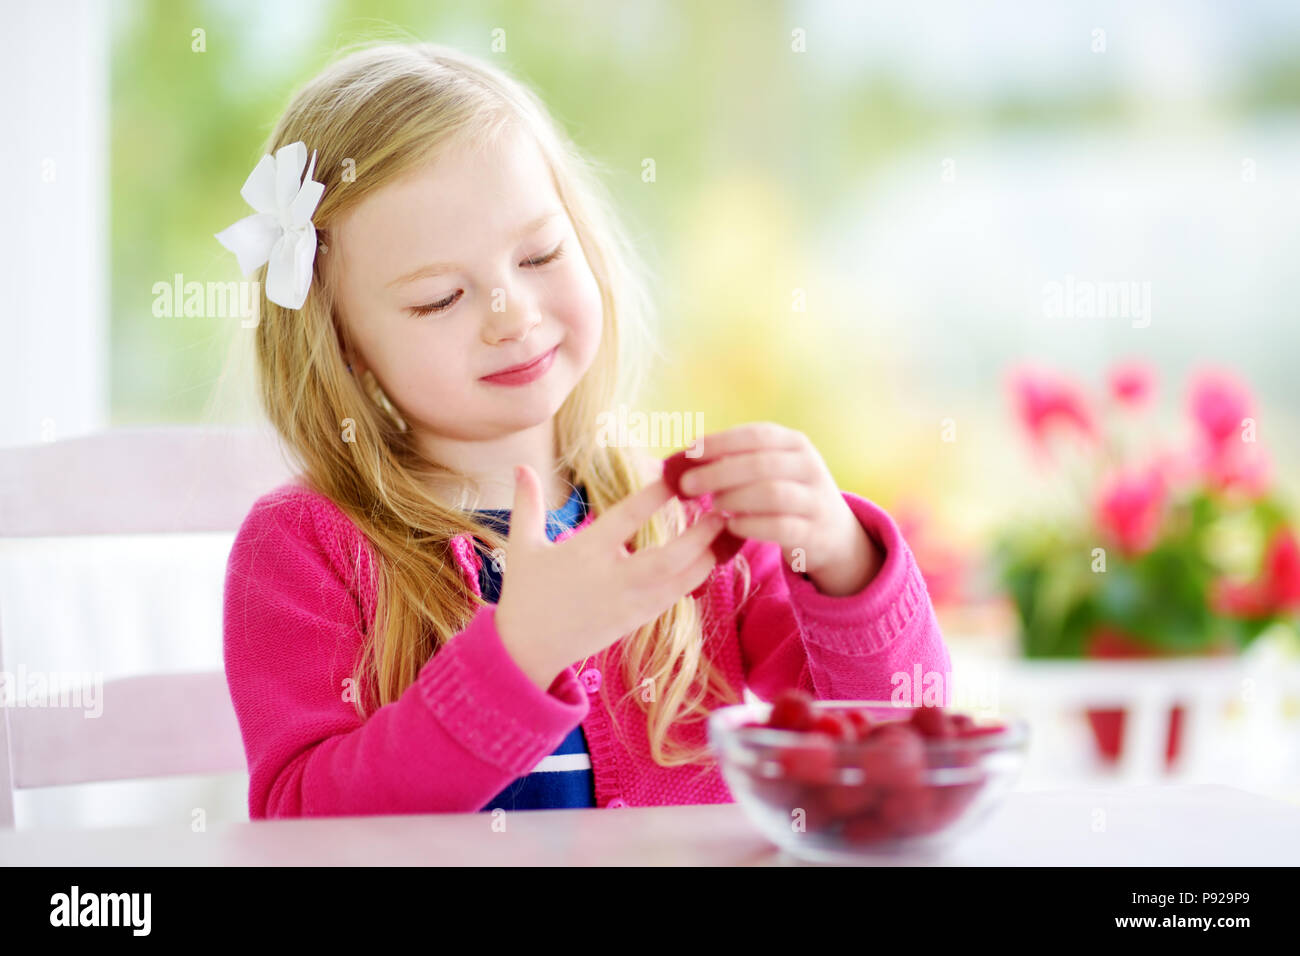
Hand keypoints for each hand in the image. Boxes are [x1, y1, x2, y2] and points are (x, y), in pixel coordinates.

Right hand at [494, 464, 727, 689]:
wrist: (527, 651)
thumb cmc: (525, 594)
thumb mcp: (522, 547)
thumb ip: (527, 504)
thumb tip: (521, 466)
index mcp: (585, 552)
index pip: (626, 518)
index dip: (654, 496)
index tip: (678, 475)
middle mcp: (612, 579)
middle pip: (667, 559)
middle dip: (699, 536)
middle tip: (721, 510)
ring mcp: (628, 604)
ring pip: (679, 582)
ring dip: (706, 557)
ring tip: (726, 532)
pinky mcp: (637, 621)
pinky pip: (674, 598)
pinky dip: (695, 577)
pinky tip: (709, 557)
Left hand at [676, 422, 883, 596]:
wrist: (833, 532)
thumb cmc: (785, 492)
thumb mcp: (769, 468)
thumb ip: (735, 458)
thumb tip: (686, 453)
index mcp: (795, 443)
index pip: (756, 435)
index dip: (720, 442)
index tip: (689, 451)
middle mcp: (809, 467)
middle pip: (761, 464)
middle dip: (718, 473)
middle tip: (687, 486)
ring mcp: (816, 500)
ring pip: (772, 494)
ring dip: (734, 499)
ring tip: (712, 505)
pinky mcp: (815, 533)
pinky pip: (781, 528)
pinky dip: (751, 526)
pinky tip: (731, 527)